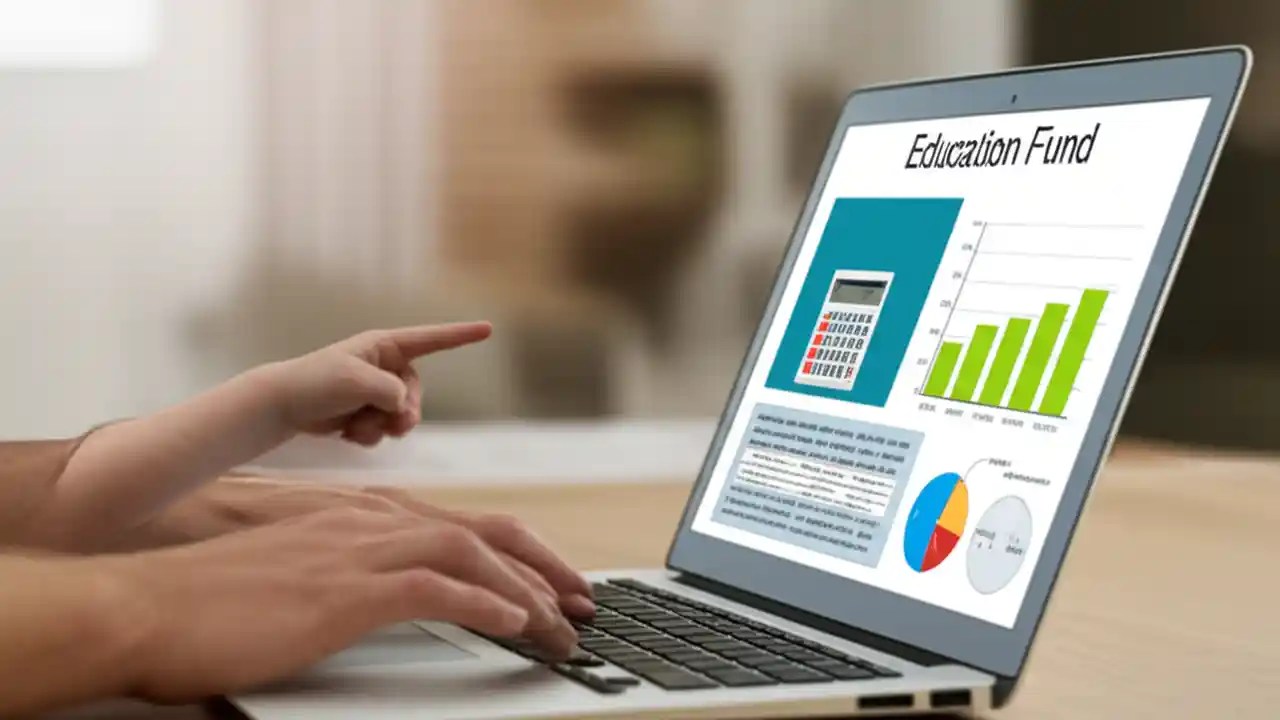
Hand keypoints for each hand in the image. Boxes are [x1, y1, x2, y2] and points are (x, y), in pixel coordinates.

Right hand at [106, 507, 578, 702]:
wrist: (149, 605)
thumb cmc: (214, 601)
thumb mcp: (299, 577)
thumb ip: (349, 576)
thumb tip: (387, 596)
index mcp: (363, 519)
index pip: (463, 526)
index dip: (518, 554)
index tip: (552, 584)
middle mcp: (370, 523)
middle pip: (485, 531)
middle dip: (544, 567)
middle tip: (582, 603)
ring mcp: (358, 551)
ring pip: (471, 555)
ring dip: (527, 593)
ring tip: (562, 627)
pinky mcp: (344, 590)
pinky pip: (436, 589)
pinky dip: (484, 604)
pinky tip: (513, 624)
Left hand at [268, 322, 491, 445]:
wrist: (282, 405)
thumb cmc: (316, 381)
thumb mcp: (358, 381)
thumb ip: (390, 391)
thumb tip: (403, 408)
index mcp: (385, 346)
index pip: (430, 340)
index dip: (460, 336)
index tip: (488, 329)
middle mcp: (384, 366)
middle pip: (416, 393)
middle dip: (405, 412)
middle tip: (392, 422)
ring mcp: (375, 391)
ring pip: (402, 416)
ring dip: (383, 428)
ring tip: (358, 428)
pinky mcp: (365, 412)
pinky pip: (384, 430)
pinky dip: (369, 436)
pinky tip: (347, 433)